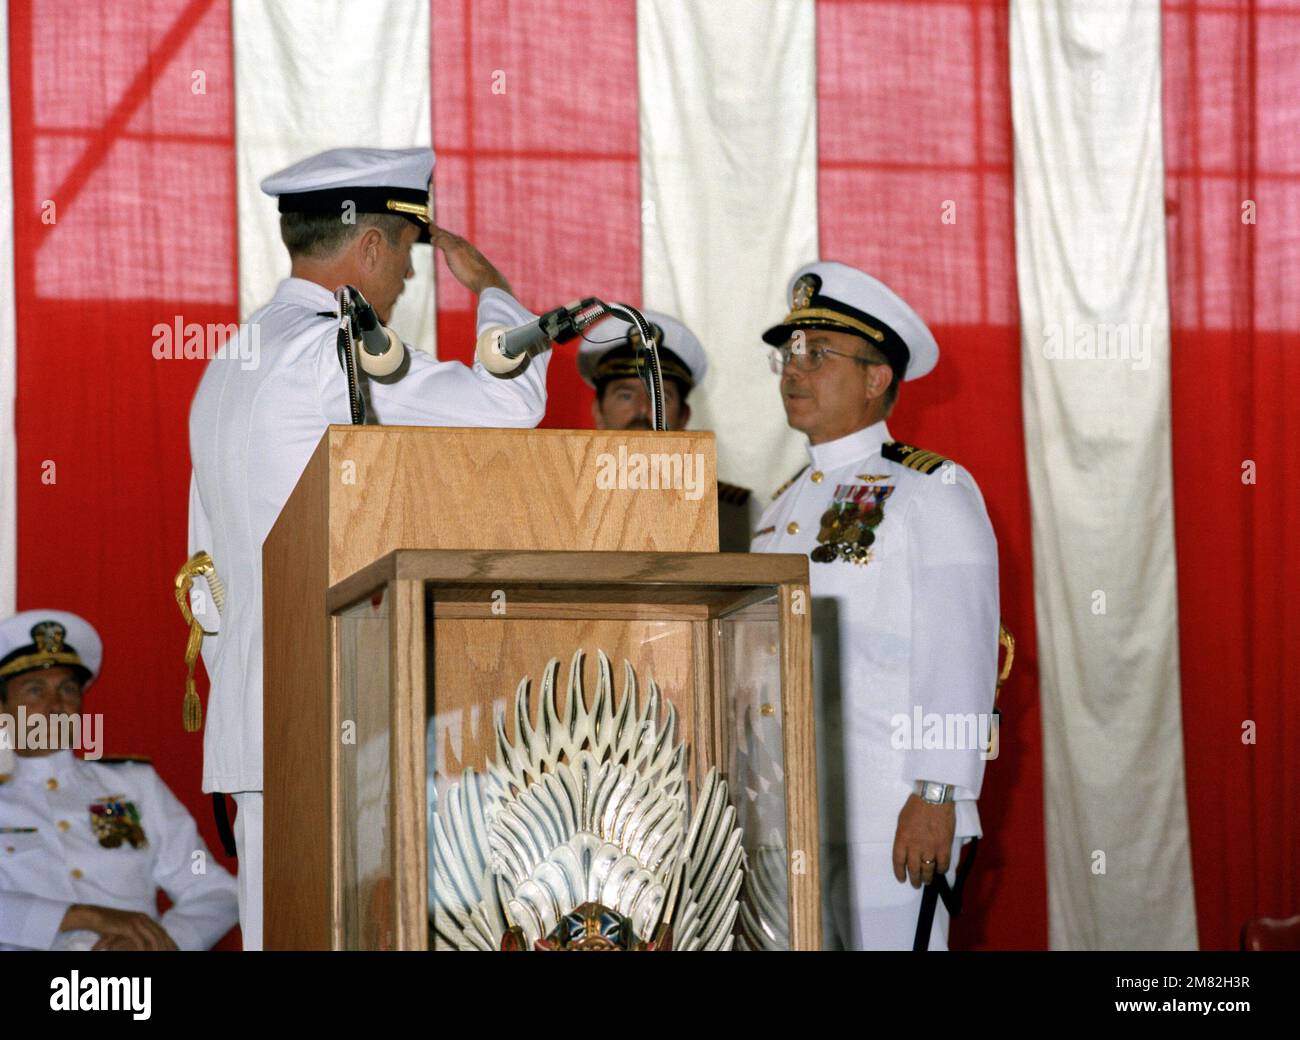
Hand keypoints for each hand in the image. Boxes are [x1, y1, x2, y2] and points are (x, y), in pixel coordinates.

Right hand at [61, 903, 177, 950]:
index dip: (169, 940)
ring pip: (153, 937)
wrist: (96, 916)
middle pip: (160, 934)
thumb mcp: (126, 928)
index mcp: (145, 918)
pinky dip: (144, 949)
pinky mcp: (129, 926)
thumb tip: (144, 944)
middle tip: (173, 954)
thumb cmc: (110, 925)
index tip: (175, 949)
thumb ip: (137, 933)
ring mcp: (137, 922)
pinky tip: (146, 955)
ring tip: (162, 956)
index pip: (161, 931)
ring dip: (158, 948)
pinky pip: (140, 940)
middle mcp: (143, 918)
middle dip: (167, 945)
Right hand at [431, 226, 511, 295]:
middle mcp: (465, 246)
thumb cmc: (468, 268)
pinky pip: (462, 253)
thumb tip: (434, 237)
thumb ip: (443, 241)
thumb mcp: (453, 251)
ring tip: (443, 241)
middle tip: (434, 230)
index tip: (429, 224)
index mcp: (458, 242)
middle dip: (441, 234)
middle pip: (450, 237)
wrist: (487, 282)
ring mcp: (470, 254)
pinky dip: (455, 251)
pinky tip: (458, 256)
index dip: (435, 229)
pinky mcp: (474, 264)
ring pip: (457, 245)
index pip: (443, 233)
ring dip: (448, 242)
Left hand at [892, 795, 955, 888]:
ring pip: (928, 870)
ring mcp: (930, 848)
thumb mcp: (902, 821)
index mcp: (902, 839)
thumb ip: (903, 837)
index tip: (902, 879)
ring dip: (927, 878)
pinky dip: (941, 870)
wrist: (933, 797)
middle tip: (916, 883)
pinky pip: (943, 864)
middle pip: (914, 869)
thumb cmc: (916, 805)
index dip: (899, 873)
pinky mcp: (944, 847)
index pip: (898, 862)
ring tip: (927, 881)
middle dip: (915, 879)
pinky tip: (940, 871)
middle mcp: (915, 847)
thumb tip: (906, 848)